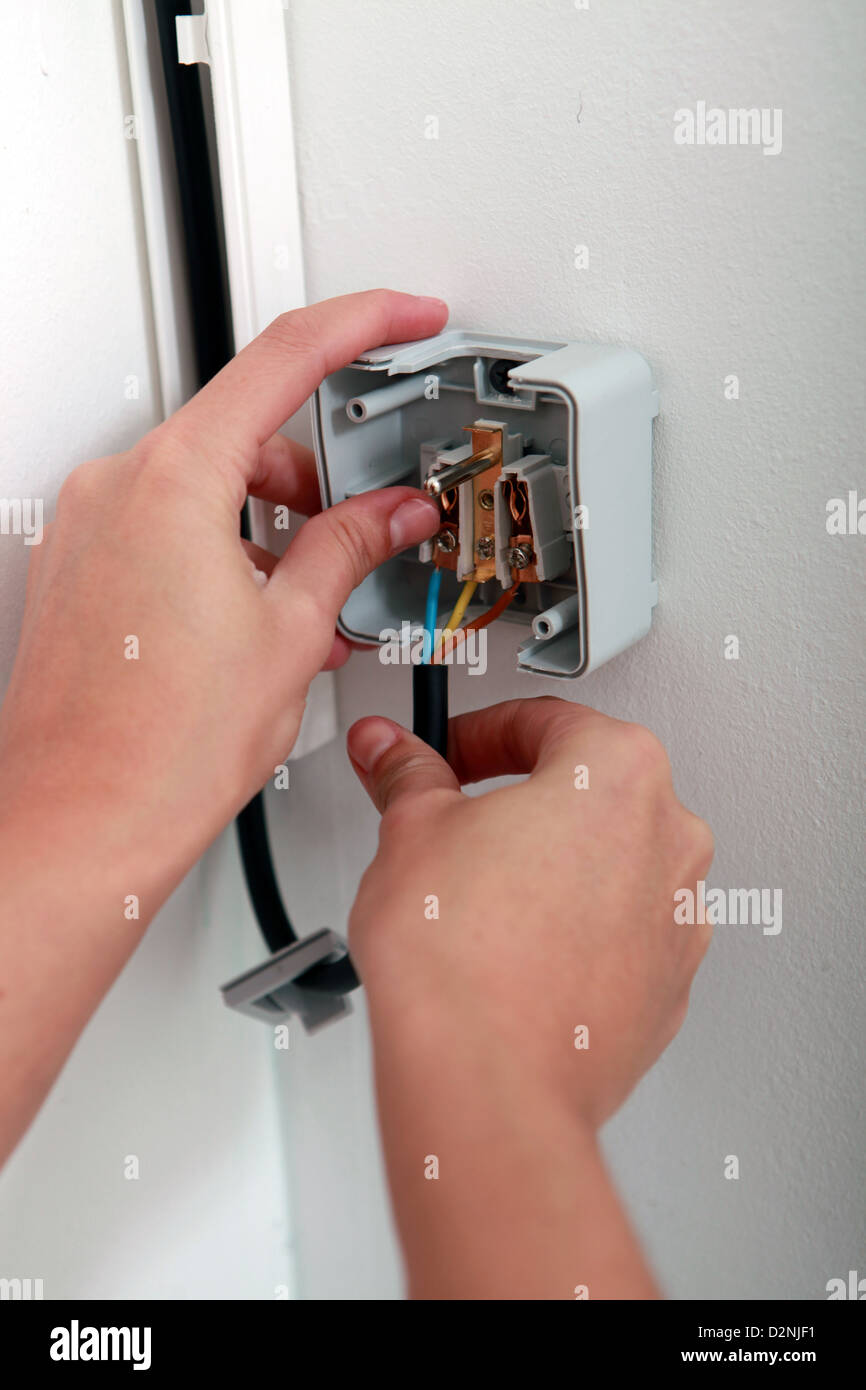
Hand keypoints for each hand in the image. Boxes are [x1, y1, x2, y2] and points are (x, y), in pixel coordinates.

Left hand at [0, 290, 445, 905]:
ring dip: (270, 519)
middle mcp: (116, 489)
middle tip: (373, 519)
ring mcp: (89, 528)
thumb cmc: (162, 750)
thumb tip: (391, 514)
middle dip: (318, 470)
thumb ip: (350, 549)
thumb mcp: (290, 633)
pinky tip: (260, 612)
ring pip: (205, 482)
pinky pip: (165, 525)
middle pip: (243, 429)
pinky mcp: (79, 568)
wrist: (83, 823)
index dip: (363, 323)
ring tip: (314, 596)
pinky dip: (222, 548)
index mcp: (174, 482)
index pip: (285, 356)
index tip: (406, 314)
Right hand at [348, 696, 713, 1127]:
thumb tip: (392, 751)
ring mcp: (678, 918)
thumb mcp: (411, 830)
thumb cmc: (464, 959)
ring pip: (608, 865)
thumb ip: (407, 774)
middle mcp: (670, 838)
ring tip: (479, 897)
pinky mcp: (666, 987)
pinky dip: (574, 932)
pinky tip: (513, 951)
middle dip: (521, 801)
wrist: (488, 1079)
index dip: (480, 733)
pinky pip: (619, 934)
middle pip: (590, 790)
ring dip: (551, 868)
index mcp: (620, 771)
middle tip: (456, 822)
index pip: (546, 720)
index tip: (447, 754)